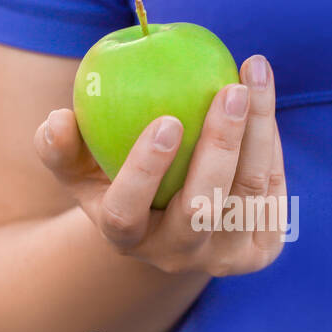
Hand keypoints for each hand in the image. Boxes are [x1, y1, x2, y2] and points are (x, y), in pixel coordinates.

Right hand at [34, 55, 286, 276]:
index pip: (126, 213)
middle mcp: (176, 256)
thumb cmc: (114, 176)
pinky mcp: (262, 248)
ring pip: (248, 192)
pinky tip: (262, 98)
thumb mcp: (79, 165)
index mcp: (126, 239)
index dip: (144, 171)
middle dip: (220, 147)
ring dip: (257, 129)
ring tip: (253, 72)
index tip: (167, 121)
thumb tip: (58, 120)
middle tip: (229, 90)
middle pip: (202, 209)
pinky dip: (269, 141)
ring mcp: (223, 258)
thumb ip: (59, 145)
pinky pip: (272, 188)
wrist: (171, 222)